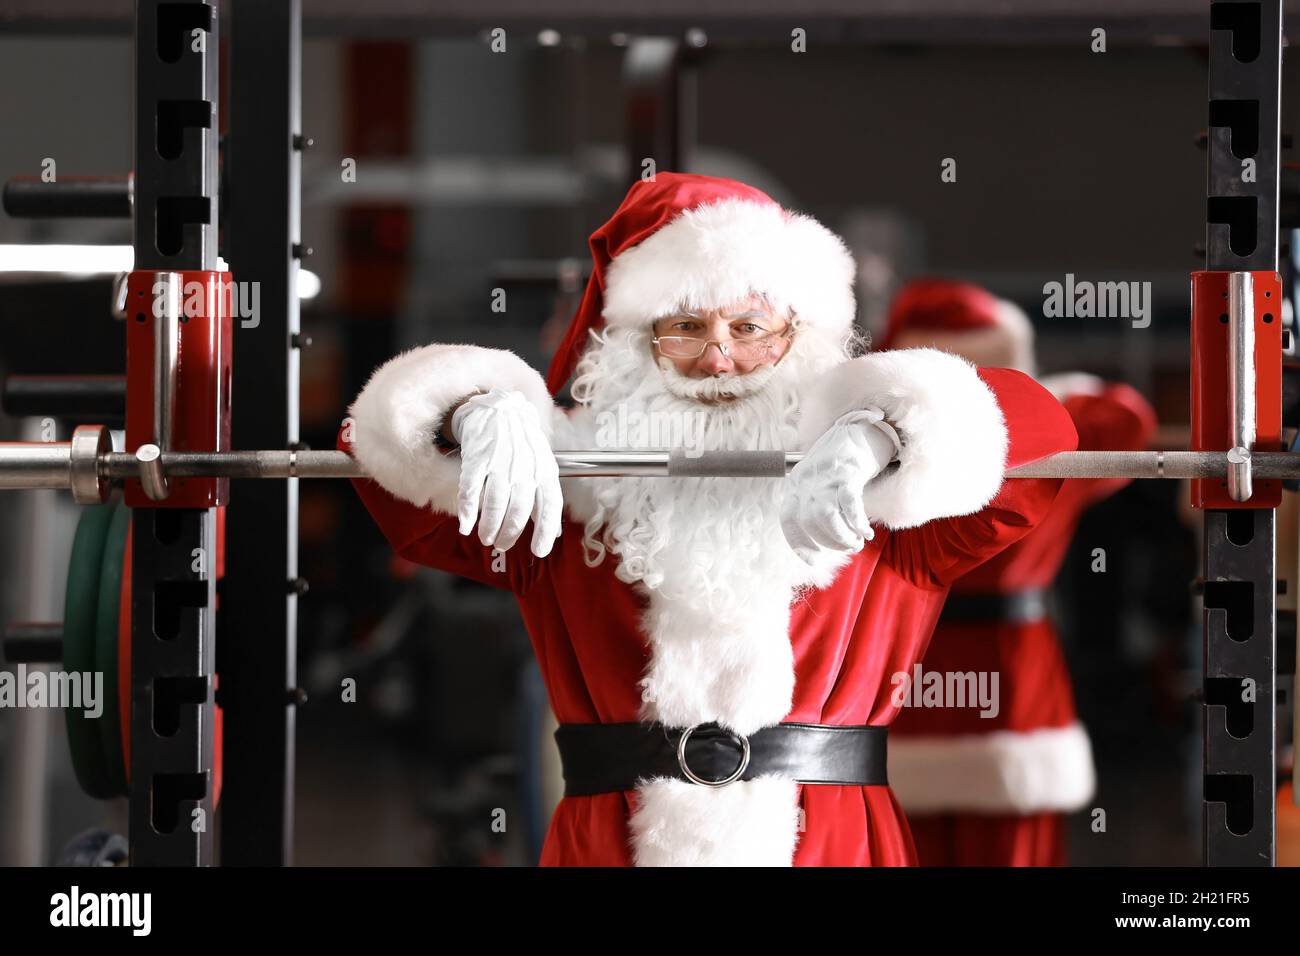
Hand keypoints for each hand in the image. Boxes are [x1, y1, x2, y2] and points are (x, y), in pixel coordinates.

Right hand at [452, 387, 561, 557]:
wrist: (501, 408)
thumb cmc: (524, 443)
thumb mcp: (544, 466)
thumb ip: (546, 499)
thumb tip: (556, 533)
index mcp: (545, 471)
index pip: (550, 505)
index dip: (546, 531)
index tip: (538, 551)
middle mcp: (525, 467)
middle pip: (520, 509)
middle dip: (510, 533)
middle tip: (501, 544)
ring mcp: (501, 461)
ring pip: (495, 502)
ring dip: (490, 526)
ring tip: (486, 537)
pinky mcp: (478, 457)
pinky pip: (471, 488)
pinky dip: (467, 510)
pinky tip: (466, 523)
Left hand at [781, 408, 898, 564]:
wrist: (856, 432)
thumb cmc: (838, 464)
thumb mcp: (816, 481)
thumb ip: (813, 504)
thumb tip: (824, 542)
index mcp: (796, 484)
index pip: (789, 518)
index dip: (799, 543)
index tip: (813, 560)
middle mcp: (806, 480)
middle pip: (810, 521)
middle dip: (829, 542)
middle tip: (847, 547)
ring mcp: (826, 476)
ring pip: (826, 516)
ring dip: (842, 537)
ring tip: (856, 543)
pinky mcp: (847, 472)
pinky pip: (849, 504)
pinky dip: (856, 523)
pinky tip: (866, 532)